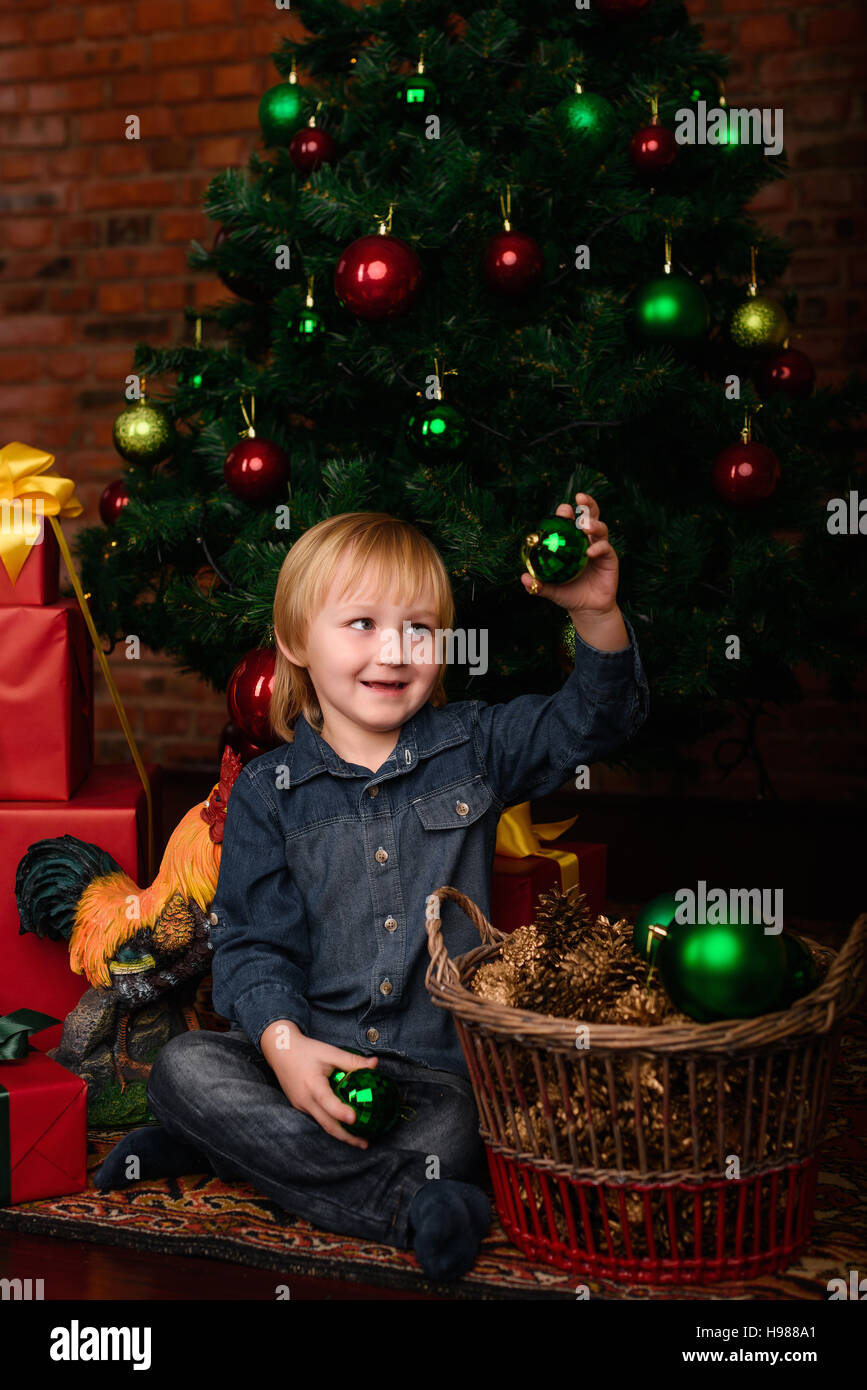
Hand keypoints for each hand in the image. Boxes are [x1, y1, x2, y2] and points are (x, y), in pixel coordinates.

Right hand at [261, 1021, 376, 1149]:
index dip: (340, 1111)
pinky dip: (331, 1123)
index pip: (326, 1100)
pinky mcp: (300, 1106)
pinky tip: (343, 1125)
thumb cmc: (306, 1050)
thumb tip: (375, 1064)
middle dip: (346, 1137)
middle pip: (326, 1124)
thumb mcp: (329, 1052)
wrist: (280, 1051)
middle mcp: (305, 1099)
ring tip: (359, 1139)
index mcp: (312, 1084)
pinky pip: (317, 1118)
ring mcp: (301, 1106)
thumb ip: (352, 1061)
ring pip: (322, 1123)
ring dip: (340, 1133)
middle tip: (365, 1144)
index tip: (354, 1119)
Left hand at [520, 492, 619, 617]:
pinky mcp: (610, 558)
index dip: (566, 512)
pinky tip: (590, 553)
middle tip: (579, 498)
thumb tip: (524, 577)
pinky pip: (605, 548)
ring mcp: (599, 547)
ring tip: (584, 526)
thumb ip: (537, 584)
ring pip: (600, 528)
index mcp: (571, 543)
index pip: (569, 521)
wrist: (588, 610)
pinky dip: (599, 547)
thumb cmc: (568, 594)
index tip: (562, 511)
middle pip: (589, 515)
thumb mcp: (550, 589)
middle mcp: (586, 541)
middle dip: (586, 504)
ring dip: (593, 523)